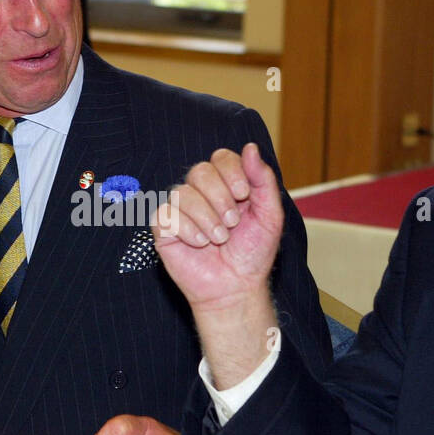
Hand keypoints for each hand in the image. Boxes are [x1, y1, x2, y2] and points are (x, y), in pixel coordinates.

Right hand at [153, 143, 282, 311]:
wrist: (236, 287)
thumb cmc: (253, 253)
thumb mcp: (269, 215)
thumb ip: (263, 180)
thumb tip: (250, 147)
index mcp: (226, 184)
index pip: (221, 157)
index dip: (231, 171)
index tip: (243, 194)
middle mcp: (201, 192)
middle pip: (200, 171)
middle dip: (220, 197)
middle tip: (232, 223)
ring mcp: (181, 209)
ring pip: (182, 193)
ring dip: (206, 218)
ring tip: (218, 239)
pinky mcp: (164, 227)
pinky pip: (165, 214)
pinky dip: (186, 229)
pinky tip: (199, 243)